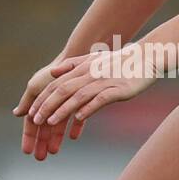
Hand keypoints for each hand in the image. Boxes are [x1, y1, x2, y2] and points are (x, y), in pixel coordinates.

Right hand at [13, 56, 91, 160]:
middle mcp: (51, 101)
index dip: (28, 136)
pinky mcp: (81, 99)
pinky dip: (74, 126)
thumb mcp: (39, 86)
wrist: (78, 58)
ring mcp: (65, 100)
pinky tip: (73, 137)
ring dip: (55, 138)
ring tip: (54, 152)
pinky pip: (76, 116)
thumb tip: (17, 114)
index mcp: (39, 98)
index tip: (26, 151)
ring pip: (58, 124)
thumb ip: (29, 100)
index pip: (31, 122)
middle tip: (40, 158)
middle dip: (41, 142)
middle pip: (43, 126)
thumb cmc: (57, 71)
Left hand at [25, 43, 156, 131]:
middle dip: (47, 105)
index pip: (57, 83)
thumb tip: (53, 73)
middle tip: (35, 120)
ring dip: (63, 109)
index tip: (31, 112)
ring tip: (50, 122)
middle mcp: (90, 73)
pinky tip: (79, 118)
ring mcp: (104, 80)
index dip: (43, 98)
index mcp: (82, 67)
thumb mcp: (94, 59)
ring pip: (78, 95)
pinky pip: (100, 99)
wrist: (147, 57)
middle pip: (63, 89)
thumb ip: (72, 65)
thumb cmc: (119, 61)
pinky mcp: (118, 88)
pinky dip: (89, 108)